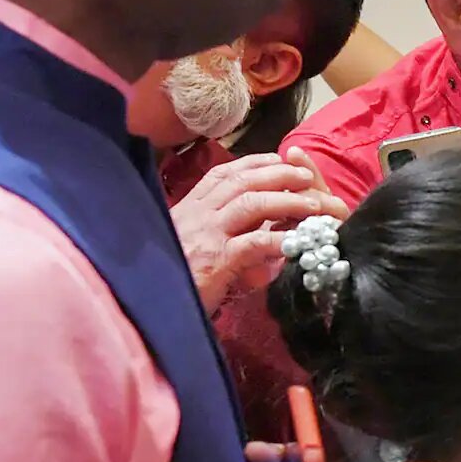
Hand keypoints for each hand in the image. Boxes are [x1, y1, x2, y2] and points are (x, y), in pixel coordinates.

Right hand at [169, 149, 345, 310]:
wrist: (145, 302)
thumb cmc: (169, 277)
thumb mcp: (188, 245)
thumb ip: (214, 231)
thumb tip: (250, 226)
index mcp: (190, 208)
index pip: (223, 174)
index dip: (254, 163)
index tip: (279, 158)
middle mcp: (197, 215)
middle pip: (242, 182)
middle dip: (278, 174)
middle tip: (306, 176)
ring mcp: (206, 236)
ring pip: (251, 204)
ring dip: (287, 201)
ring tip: (315, 205)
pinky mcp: (215, 262)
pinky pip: (254, 243)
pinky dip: (280, 239)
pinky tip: (299, 242)